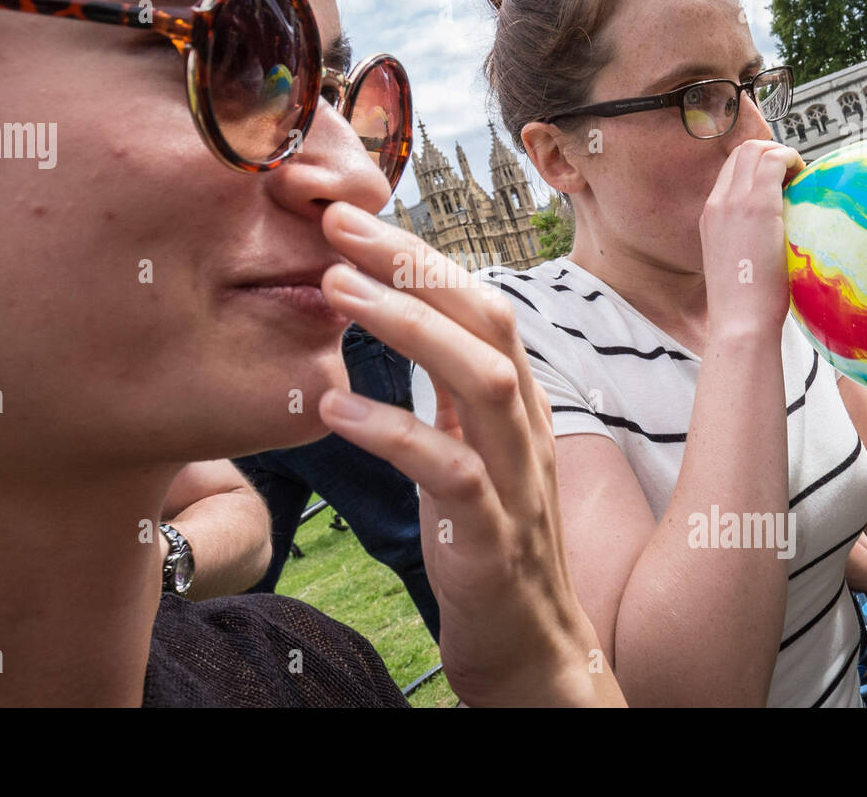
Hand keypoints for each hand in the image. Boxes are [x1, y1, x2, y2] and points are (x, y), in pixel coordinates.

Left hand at [315, 202, 622, 706]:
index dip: (418, 255)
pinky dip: (394, 432)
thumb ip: (449, 392)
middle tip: (338, 222)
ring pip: (480, 381)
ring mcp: (515, 481)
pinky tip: (335, 407)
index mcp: (517, 402)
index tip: (351, 218)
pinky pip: (449, 472)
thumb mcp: (468, 451)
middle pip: (486, 319)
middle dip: (414, 263)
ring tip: (337, 289)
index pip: (477, 303)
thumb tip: (403, 323)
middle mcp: (525, 428)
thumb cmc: (487, 541)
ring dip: (409, 327)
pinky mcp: (492, 539)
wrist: (532, 649)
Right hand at [700, 139, 803, 338]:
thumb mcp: (736, 264)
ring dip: (782, 154)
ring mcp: (733, 202)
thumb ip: (746, 241)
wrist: (738, 321)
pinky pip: (774, 161)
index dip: (758, 167)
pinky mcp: (757, 206)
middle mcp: (717, 204)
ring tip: (800, 176)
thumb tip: (772, 236)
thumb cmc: (744, 305)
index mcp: (710, 217)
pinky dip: (792, 159)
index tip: (780, 182)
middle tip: (793, 174)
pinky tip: (805, 177)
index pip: (731, 171)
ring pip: (754, 149)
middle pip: (740, 153)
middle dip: (771, 152)